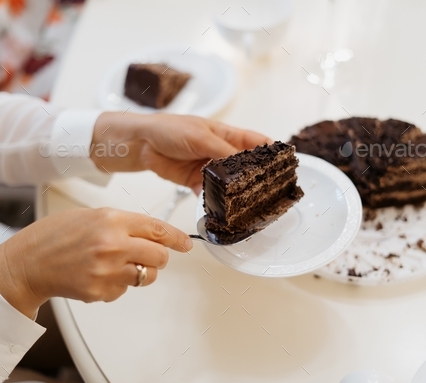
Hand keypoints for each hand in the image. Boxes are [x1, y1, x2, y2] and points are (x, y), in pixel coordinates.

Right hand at [0, 208, 191, 317]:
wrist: (27, 263)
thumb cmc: (54, 236)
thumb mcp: (91, 215)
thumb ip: (123, 223)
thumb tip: (151, 233)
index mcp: (112, 220)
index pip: (158, 229)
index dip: (177, 238)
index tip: (185, 244)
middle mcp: (113, 245)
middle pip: (159, 256)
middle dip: (159, 257)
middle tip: (151, 256)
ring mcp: (107, 270)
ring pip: (147, 276)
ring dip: (141, 272)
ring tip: (119, 266)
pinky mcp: (100, 291)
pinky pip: (124, 290)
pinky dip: (118, 285)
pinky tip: (98, 275)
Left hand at [90, 113, 272, 193]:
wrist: (141, 143)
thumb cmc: (169, 128)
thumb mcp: (201, 137)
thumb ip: (223, 153)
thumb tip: (244, 168)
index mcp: (227, 135)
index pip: (257, 143)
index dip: (271, 154)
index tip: (284, 167)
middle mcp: (222, 152)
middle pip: (246, 167)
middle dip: (256, 178)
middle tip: (269, 192)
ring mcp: (210, 168)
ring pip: (230, 183)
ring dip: (237, 193)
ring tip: (249, 204)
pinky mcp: (197, 182)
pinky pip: (212, 195)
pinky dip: (217, 203)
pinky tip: (224, 210)